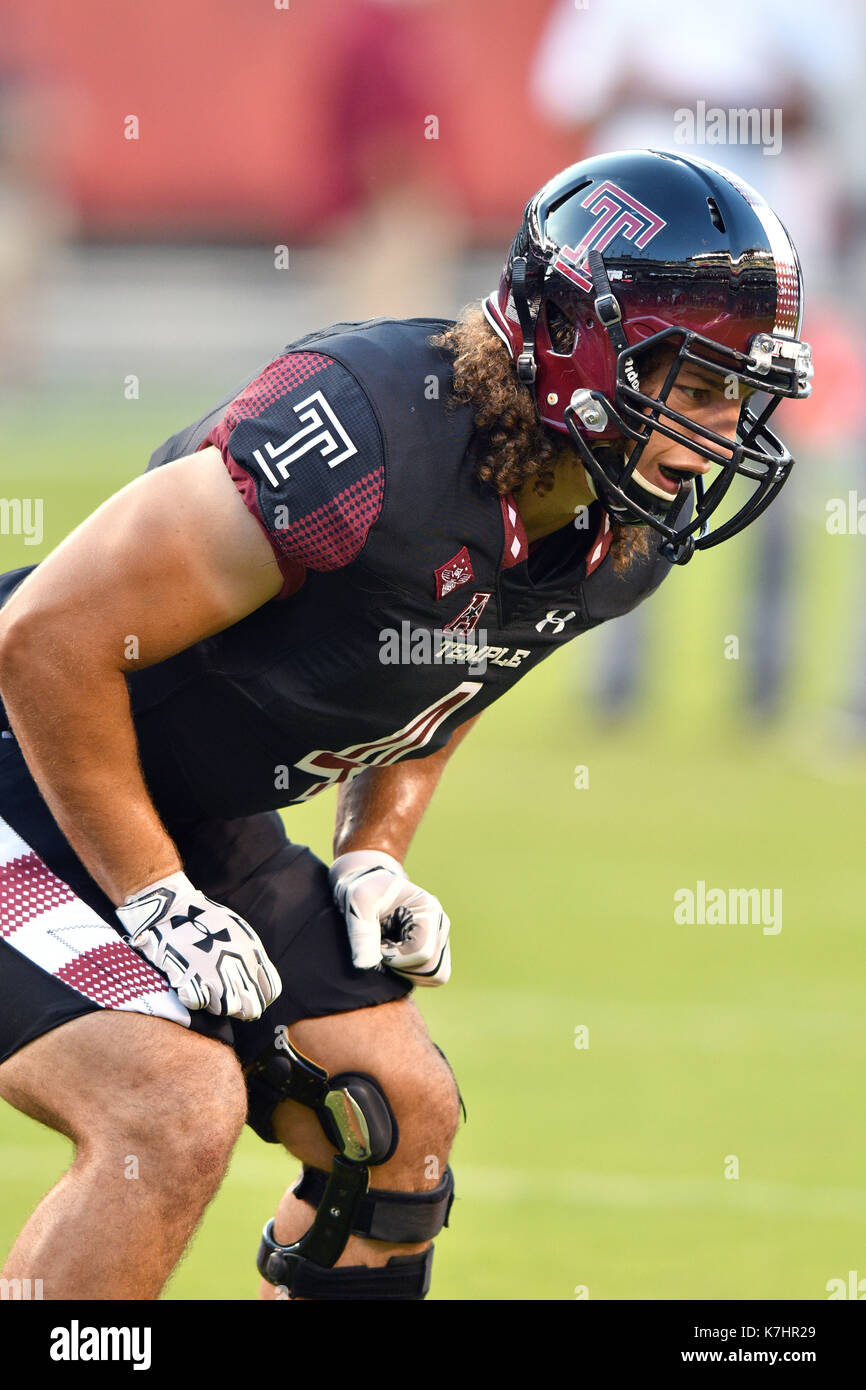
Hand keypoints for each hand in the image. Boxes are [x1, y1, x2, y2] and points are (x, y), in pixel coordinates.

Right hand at [116, 871, 281, 1019]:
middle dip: (239, 1008)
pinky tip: (186, 983)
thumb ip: (249, 957)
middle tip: (224, 998)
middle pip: (251, 1008)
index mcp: (252, 952)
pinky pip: (198, 1003)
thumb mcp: (238, 932)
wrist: (171, 908)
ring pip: (226, 1009)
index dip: (259, 997)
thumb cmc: (203, 918)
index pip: (270, 990)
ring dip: (215, 1004)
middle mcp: (238, 966)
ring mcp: (214, 974)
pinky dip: (192, 997)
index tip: (246, 996)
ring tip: (203, 986)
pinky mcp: (190, 978)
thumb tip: (254, 981)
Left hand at [328, 850, 450, 986]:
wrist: (366, 885)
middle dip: (402, 966)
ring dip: (407, 971)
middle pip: (432, 969)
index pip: (422, 954)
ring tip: (388, 949)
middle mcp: (441, 925)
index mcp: (429, 911)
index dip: (395, 957)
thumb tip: (365, 965)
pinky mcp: (434, 949)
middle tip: (382, 947)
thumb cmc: (363, 889)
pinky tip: (394, 955)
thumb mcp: (358, 902)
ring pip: (435, 975)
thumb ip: (361, 932)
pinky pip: (432, 976)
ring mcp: (439, 938)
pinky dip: (411, 973)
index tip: (378, 942)